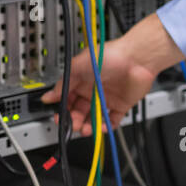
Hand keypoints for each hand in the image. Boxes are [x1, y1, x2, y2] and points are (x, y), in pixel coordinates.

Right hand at [40, 12, 182, 135]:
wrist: (136, 57)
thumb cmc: (109, 56)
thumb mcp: (78, 66)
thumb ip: (63, 83)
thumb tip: (49, 95)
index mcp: (82, 81)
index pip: (68, 99)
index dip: (63, 109)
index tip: (59, 117)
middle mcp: (94, 90)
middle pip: (80, 111)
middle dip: (74, 120)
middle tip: (72, 125)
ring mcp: (108, 98)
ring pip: (94, 117)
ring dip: (88, 126)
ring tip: (85, 129)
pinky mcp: (122, 105)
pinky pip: (113, 119)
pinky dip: (107, 126)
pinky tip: (101, 127)